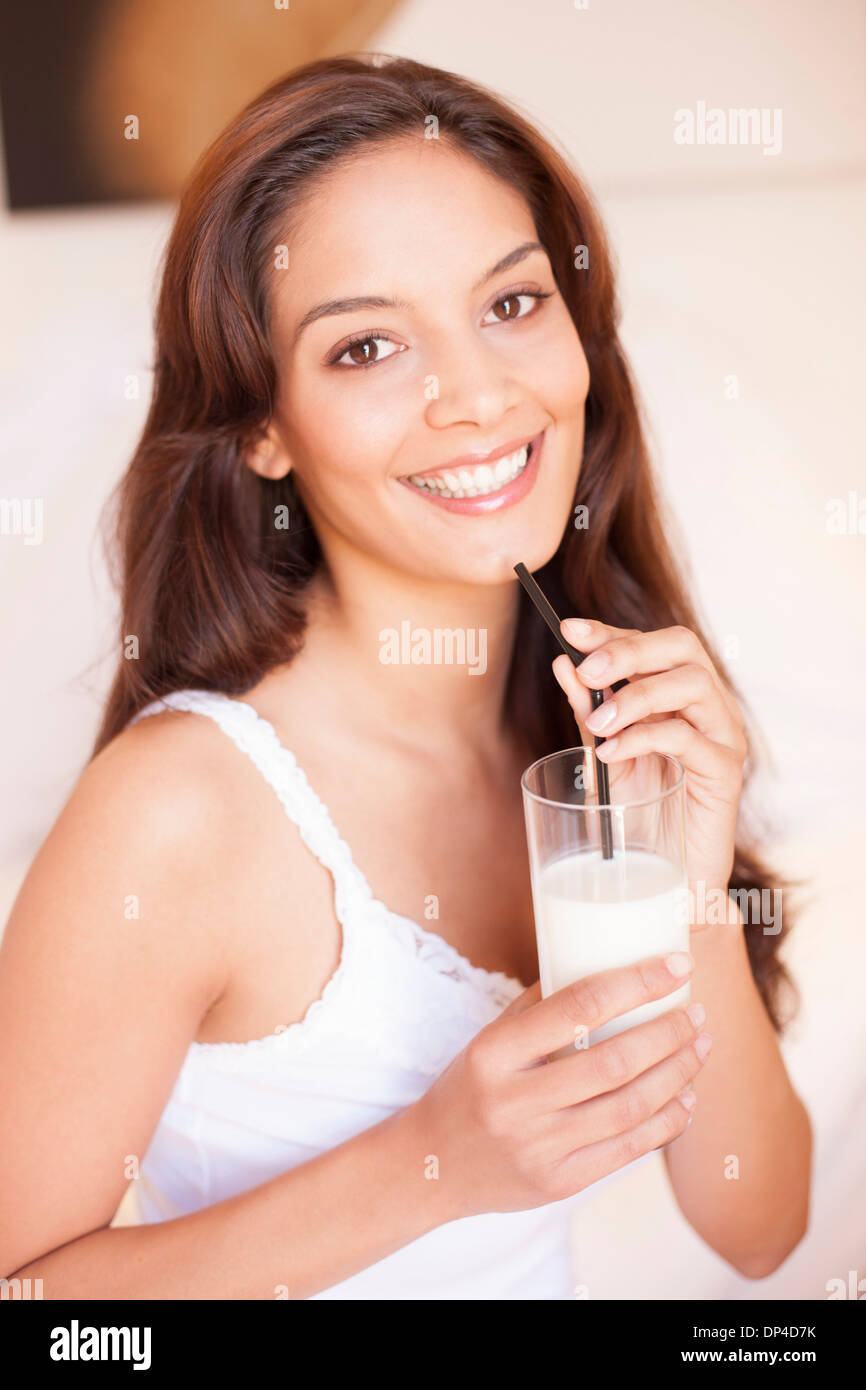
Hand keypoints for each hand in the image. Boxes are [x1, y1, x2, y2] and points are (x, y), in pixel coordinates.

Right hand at [408, 953, 710, 1219]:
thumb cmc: (470, 1086)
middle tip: (696, 1013)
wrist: (435, 1164)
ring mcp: (538, 1148)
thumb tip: (607, 965)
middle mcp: (514, 1102)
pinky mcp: (559, 1183)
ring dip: (677, 1074)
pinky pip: (629, 1150)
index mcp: (495, 1052)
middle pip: (614, 1063)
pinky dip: (667, 1120)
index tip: (677, 966)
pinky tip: (685, 1097)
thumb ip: (541, 1007)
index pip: (578, 1007)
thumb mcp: (489, 1038)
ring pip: (629, 1107)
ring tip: (699, 1047)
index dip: (636, 984)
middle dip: (668, 1033)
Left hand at [553, 618, 747, 892]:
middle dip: (630, 649)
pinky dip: (645, 737)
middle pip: (683, 647)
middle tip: (588, 669)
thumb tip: (565, 663)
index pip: (652, 643)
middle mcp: (709, 706)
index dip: (611, 632)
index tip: (570, 629)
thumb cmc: (639, 814)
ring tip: (598, 723)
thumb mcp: (606, 752)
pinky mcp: (726, 774)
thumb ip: (590, 709)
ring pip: (693, 683)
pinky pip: (689, 739)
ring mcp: (724, 736)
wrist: (665, 878)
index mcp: (681, 694)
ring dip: (637, 695)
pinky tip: (612, 752)